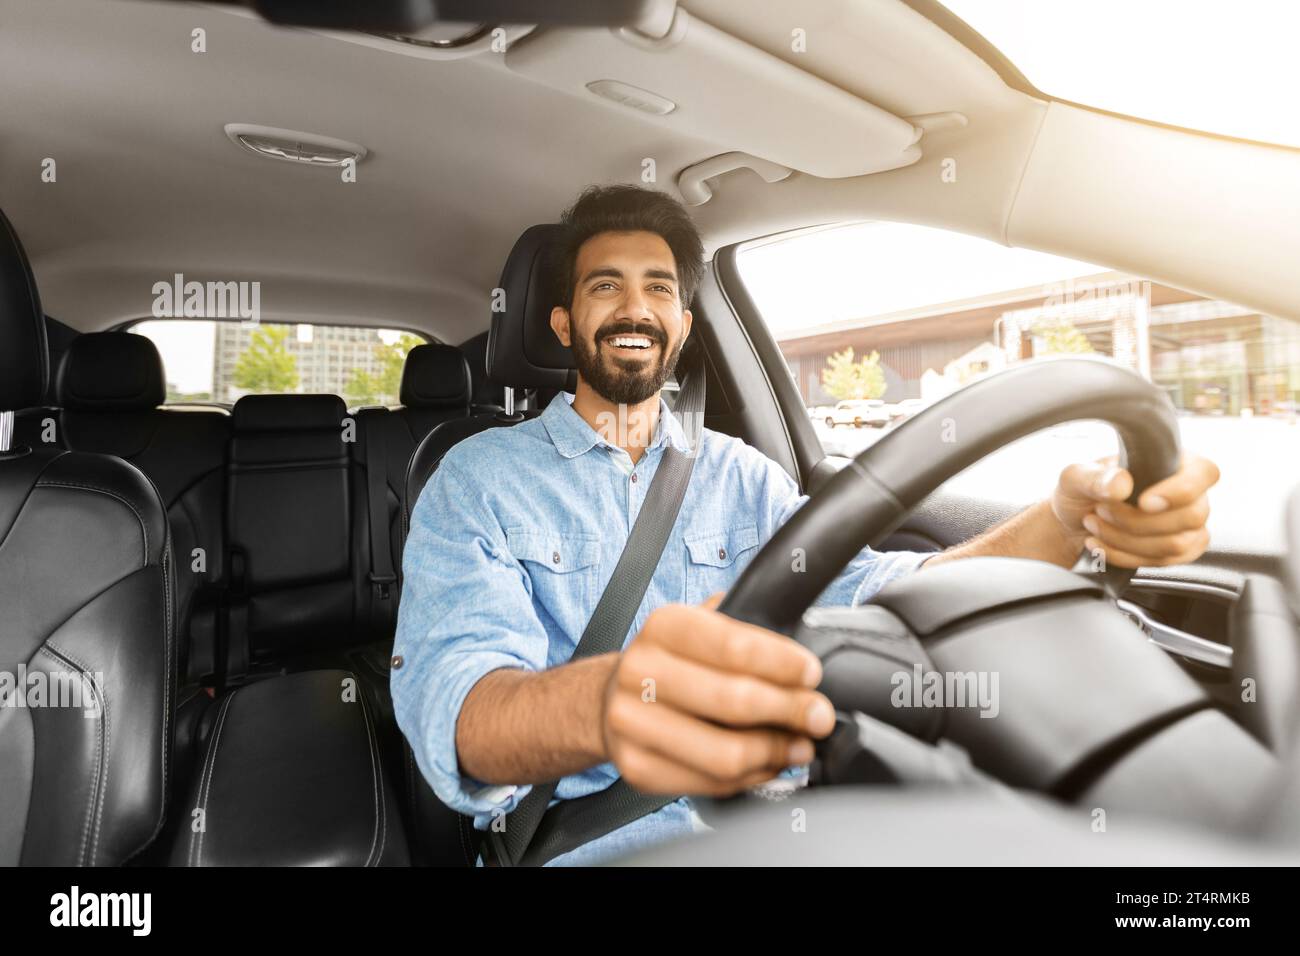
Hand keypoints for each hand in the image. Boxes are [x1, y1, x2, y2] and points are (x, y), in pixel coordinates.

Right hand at [601, 592, 835, 795]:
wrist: (613, 698)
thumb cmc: (675, 662)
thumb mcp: (701, 626)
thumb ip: (745, 628)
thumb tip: (807, 647)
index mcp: (663, 626)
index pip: (734, 645)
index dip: (783, 663)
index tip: (812, 674)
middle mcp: (639, 672)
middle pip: (733, 701)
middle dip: (790, 711)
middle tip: (819, 717)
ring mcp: (632, 723)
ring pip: (724, 752)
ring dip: (775, 752)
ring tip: (800, 746)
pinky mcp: (637, 768)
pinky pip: (710, 783)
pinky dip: (750, 777)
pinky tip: (767, 764)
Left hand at [1051, 454, 1219, 567]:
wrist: (1072, 523)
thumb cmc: (1081, 492)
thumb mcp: (1075, 478)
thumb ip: (1094, 477)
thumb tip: (1122, 484)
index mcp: (1173, 462)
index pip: (1205, 472)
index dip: (1182, 490)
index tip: (1144, 502)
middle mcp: (1189, 493)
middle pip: (1192, 515)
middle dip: (1136, 521)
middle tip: (1100, 511)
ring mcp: (1188, 525)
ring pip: (1176, 544)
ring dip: (1126, 540)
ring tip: (1094, 525)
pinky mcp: (1179, 551)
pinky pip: (1163, 562)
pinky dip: (1125, 557)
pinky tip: (1100, 545)